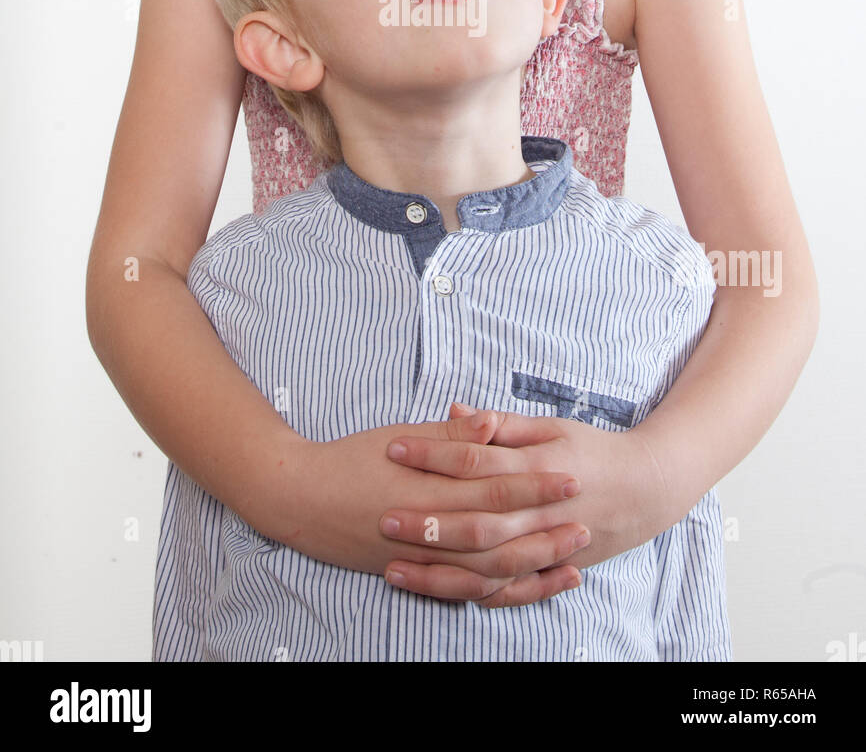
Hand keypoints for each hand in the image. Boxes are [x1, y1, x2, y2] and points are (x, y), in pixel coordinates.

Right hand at [281, 413, 590, 605]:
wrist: (300, 496)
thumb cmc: (352, 458)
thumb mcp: (403, 437)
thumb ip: (451, 437)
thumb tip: (491, 423)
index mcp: (432, 485)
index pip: (495, 484)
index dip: (536, 483)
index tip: (571, 473)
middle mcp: (431, 527)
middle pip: (501, 532)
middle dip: (546, 529)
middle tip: (585, 521)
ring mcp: (424, 558)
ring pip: (488, 570)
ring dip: (533, 565)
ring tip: (570, 559)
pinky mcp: (415, 575)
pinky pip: (465, 592)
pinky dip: (501, 591)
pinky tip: (526, 585)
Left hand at [381, 402, 660, 601]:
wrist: (647, 488)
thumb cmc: (592, 450)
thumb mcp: (551, 426)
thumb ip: (501, 424)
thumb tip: (453, 410)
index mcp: (539, 465)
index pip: (475, 460)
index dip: (433, 454)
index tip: (394, 448)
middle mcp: (541, 510)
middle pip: (476, 520)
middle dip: (427, 521)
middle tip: (383, 517)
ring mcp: (546, 546)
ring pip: (486, 566)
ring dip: (439, 569)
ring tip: (394, 566)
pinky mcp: (549, 570)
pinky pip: (505, 591)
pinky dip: (471, 594)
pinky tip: (435, 590)